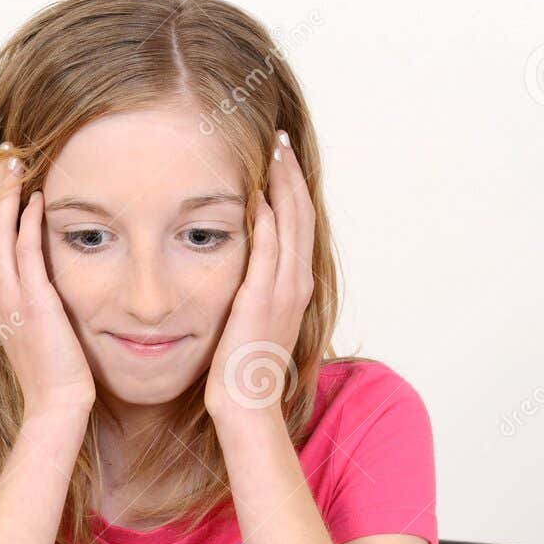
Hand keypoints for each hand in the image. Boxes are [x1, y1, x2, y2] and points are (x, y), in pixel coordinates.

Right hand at [0, 143, 96, 420]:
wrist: (55, 403)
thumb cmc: (52, 370)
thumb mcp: (36, 326)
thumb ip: (33, 298)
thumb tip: (42, 277)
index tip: (4, 174)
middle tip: (7, 153)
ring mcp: (10, 297)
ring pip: (0, 232)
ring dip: (8, 194)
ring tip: (16, 162)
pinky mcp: (33, 302)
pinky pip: (26, 252)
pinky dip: (29, 222)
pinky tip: (38, 199)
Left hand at [204, 130, 315, 429]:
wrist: (247, 404)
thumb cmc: (243, 368)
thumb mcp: (253, 319)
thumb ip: (254, 289)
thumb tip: (244, 269)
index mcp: (296, 284)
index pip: (299, 223)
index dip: (292, 188)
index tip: (280, 157)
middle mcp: (296, 282)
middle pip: (301, 213)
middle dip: (290, 174)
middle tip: (279, 139)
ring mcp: (283, 291)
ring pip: (290, 224)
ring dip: (282, 185)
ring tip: (272, 151)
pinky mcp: (261, 300)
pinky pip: (269, 250)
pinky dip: (269, 220)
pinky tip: (260, 193)